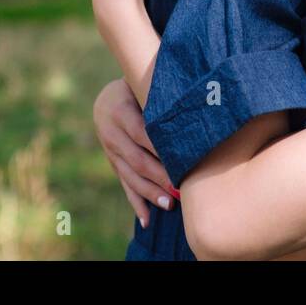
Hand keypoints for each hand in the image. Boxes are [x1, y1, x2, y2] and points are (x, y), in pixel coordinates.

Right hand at [93, 78, 178, 226]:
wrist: (107, 98)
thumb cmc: (137, 87)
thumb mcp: (142, 84)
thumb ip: (161, 94)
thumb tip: (198, 97)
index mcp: (120, 110)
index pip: (142, 133)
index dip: (160, 148)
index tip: (181, 159)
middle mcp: (111, 133)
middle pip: (137, 159)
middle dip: (159, 176)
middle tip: (179, 188)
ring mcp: (110, 151)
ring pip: (130, 176)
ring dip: (150, 193)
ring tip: (170, 204)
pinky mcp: (113, 164)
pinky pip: (125, 186)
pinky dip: (136, 203)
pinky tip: (147, 220)